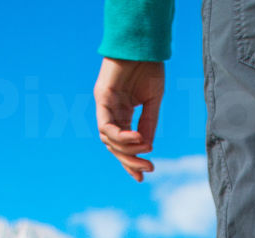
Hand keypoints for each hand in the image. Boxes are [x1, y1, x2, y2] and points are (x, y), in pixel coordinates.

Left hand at [95, 58, 164, 180]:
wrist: (143, 43)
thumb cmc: (148, 67)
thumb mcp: (152, 101)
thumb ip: (148, 123)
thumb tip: (146, 147)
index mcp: (123, 113)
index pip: (123, 144)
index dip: (131, 161)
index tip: (144, 176)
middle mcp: (111, 112)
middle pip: (114, 146)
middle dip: (130, 161)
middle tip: (148, 169)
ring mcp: (105, 105)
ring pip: (108, 139)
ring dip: (127, 149)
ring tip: (145, 149)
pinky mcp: (101, 97)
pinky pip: (106, 125)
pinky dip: (120, 135)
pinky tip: (136, 139)